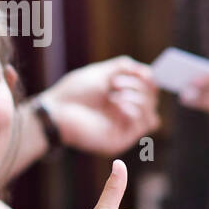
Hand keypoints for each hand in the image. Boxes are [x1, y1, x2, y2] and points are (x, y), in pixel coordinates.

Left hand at [40, 56, 159, 154]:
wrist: (56, 111)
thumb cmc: (74, 92)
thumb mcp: (102, 72)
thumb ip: (125, 67)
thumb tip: (149, 72)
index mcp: (120, 99)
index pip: (148, 93)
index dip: (150, 82)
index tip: (145, 73)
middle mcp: (124, 116)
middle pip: (152, 102)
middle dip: (139, 86)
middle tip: (116, 82)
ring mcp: (122, 129)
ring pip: (152, 116)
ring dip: (138, 98)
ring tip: (115, 93)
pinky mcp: (120, 141)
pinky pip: (142, 126)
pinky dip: (134, 111)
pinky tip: (117, 105)